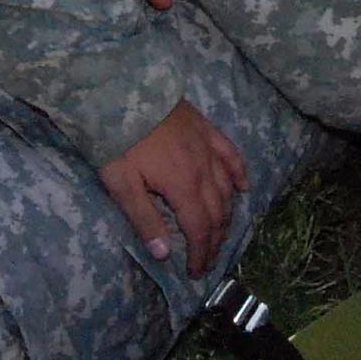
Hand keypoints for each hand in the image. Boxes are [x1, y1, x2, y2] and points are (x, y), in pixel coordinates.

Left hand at [98, 101, 246, 274]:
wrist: (125, 87)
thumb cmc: (117, 137)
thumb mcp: (120, 182)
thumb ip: (143, 218)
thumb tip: (164, 254)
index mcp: (182, 185)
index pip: (198, 228)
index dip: (200, 253)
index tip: (197, 272)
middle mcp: (203, 169)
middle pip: (216, 212)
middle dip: (214, 240)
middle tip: (207, 259)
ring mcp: (207, 147)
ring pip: (227, 188)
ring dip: (227, 214)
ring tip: (220, 233)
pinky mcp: (205, 129)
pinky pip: (231, 154)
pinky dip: (239, 174)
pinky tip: (243, 187)